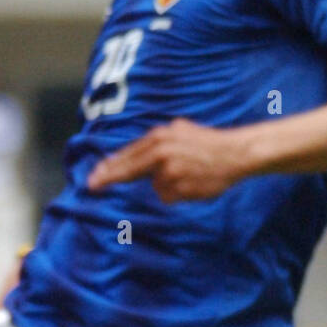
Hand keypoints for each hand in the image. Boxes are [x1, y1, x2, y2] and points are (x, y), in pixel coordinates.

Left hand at [86, 119, 249, 203]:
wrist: (236, 153)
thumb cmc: (208, 143)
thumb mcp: (180, 131)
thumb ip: (157, 141)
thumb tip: (135, 153)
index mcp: (159, 137)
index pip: (128, 154)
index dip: (109, 167)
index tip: (93, 178)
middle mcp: (161, 152)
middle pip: (128, 169)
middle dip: (109, 178)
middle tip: (91, 186)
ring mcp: (169, 171)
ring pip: (156, 187)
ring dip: (168, 186)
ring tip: (190, 175)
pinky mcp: (179, 187)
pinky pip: (170, 196)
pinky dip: (179, 194)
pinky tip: (194, 184)